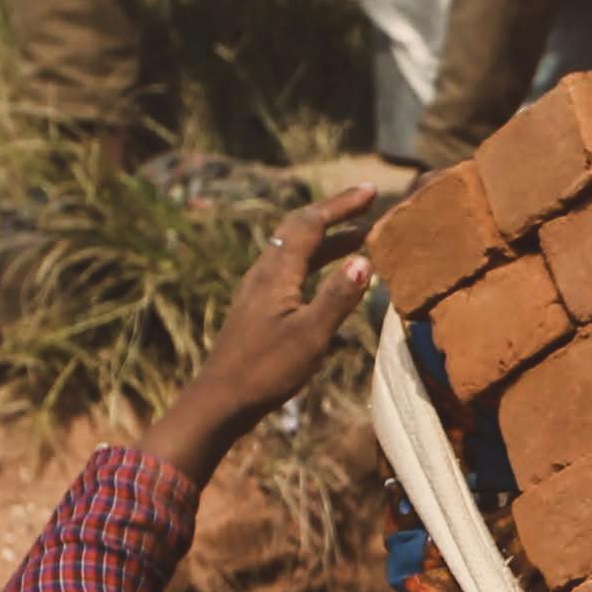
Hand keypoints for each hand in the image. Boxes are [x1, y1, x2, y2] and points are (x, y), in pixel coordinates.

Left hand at [144, 194, 376, 478]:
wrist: (221, 400)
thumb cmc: (266, 370)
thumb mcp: (310, 335)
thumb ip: (338, 297)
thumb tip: (364, 259)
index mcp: (278, 273)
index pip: (311, 224)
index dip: (341, 206)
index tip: (370, 191)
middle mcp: (265, 272)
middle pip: (300, 229)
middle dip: (334, 214)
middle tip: (366, 204)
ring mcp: (258, 289)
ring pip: (295, 250)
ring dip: (328, 239)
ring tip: (358, 238)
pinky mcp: (257, 308)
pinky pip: (290, 269)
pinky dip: (316, 261)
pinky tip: (326, 275)